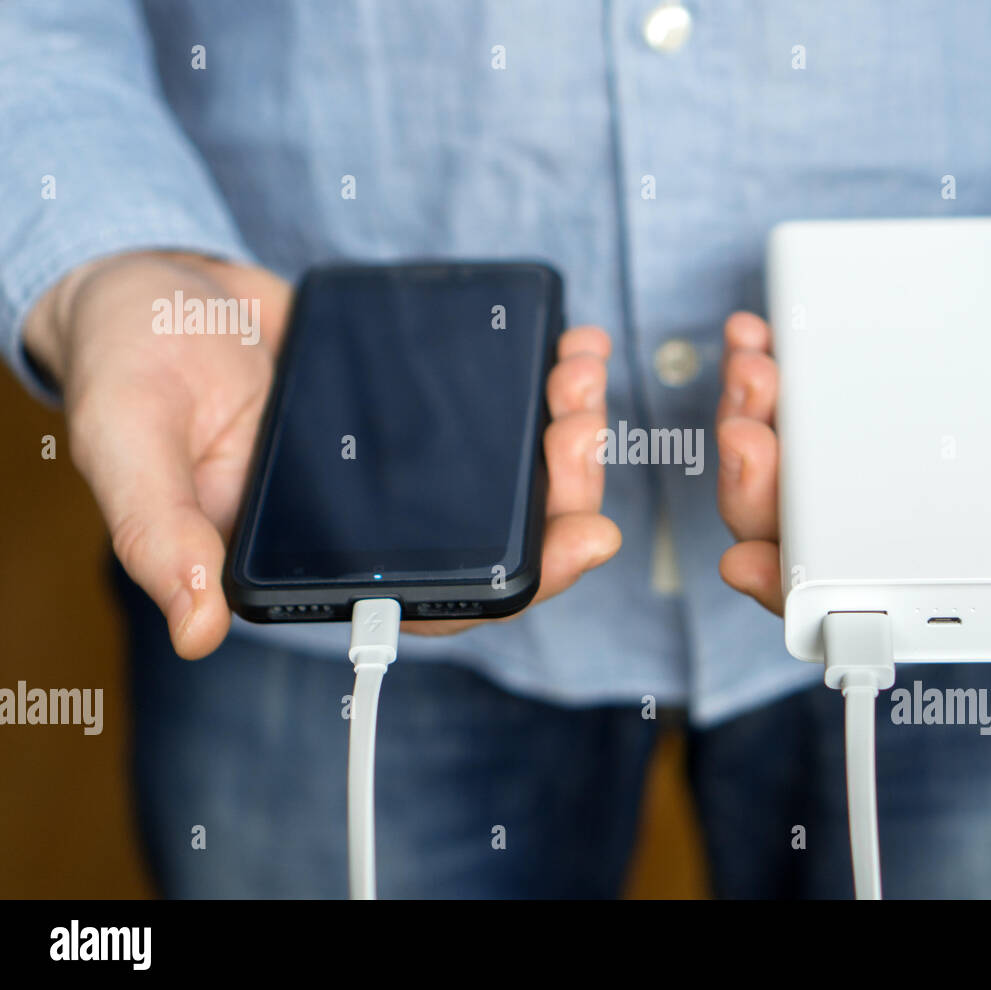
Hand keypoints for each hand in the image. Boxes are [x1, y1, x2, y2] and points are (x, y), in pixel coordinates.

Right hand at [24, 252, 619, 656]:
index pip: (434, 597)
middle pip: (498, 534)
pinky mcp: (418, 399)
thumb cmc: (132, 375)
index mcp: (316, 557)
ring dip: (562, 433)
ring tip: (580, 376)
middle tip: (584, 432)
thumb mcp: (131, 452)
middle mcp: (373, 519)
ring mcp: (404, 459)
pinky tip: (572, 343)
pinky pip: (493, 403)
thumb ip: (161, 537)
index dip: (520, 583)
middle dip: (561, 492)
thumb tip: (196, 633)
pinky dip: (540, 374)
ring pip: (510, 472)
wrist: (153, 291)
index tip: (586, 538)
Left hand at [716, 246, 990, 613]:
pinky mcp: (893, 393)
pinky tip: (763, 336)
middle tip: (749, 432)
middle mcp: (942, 511)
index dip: (811, 600)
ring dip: (753, 427)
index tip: (752, 563)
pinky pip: (815, 397)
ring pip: (798, 470)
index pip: (893, 600)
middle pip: (815, 535)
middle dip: (759, 492)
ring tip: (755, 364)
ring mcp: (909, 452)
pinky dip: (778, 371)